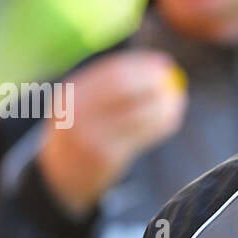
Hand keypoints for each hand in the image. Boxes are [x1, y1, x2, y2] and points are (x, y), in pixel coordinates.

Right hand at [37, 50, 188, 215]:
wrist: (61, 174)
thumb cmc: (82, 131)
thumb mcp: (83, 104)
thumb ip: (113, 85)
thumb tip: (157, 66)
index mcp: (70, 94)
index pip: (111, 72)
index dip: (141, 66)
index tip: (163, 62)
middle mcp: (76, 113)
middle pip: (124, 89)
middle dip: (153, 82)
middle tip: (173, 82)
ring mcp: (90, 136)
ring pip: (138, 114)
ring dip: (163, 105)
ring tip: (177, 101)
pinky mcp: (106, 157)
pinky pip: (142, 135)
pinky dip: (161, 124)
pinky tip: (171, 118)